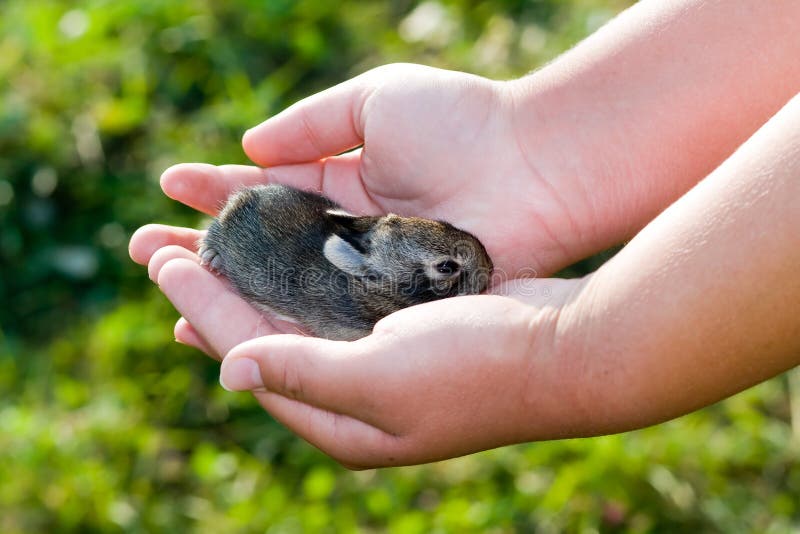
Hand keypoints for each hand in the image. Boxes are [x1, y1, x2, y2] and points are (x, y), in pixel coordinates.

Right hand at [136, 63, 608, 279]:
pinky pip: (327, 319)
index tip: (168, 189)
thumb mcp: (376, 101)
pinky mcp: (391, 305)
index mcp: (346, 181)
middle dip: (206, 245)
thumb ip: (311, 123)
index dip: (217, 191)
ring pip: (286, 288)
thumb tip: (248, 149)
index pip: (266, 191)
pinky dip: (281, 323)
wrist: (537, 169)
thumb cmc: (463, 124)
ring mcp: (369, 273)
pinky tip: (234, 328)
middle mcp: (350, 234)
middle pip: (265, 246)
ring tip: (169, 288)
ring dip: (230, 287)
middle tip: (144, 249)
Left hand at [147, 249, 588, 467]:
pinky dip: (301, 274)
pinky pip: (333, 299)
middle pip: (264, 340)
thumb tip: (228, 369)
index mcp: (342, 422)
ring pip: (296, 317)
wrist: (568, 347)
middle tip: (161, 253)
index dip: (205, 309)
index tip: (164, 263)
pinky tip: (280, 252)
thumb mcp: (384, 378)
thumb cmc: (481, 368)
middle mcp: (354, 397)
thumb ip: (304, 373)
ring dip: (251, 281)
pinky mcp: (403, 328)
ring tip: (205, 250)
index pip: (252, 358)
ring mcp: (380, 362)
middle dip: (213, 296)